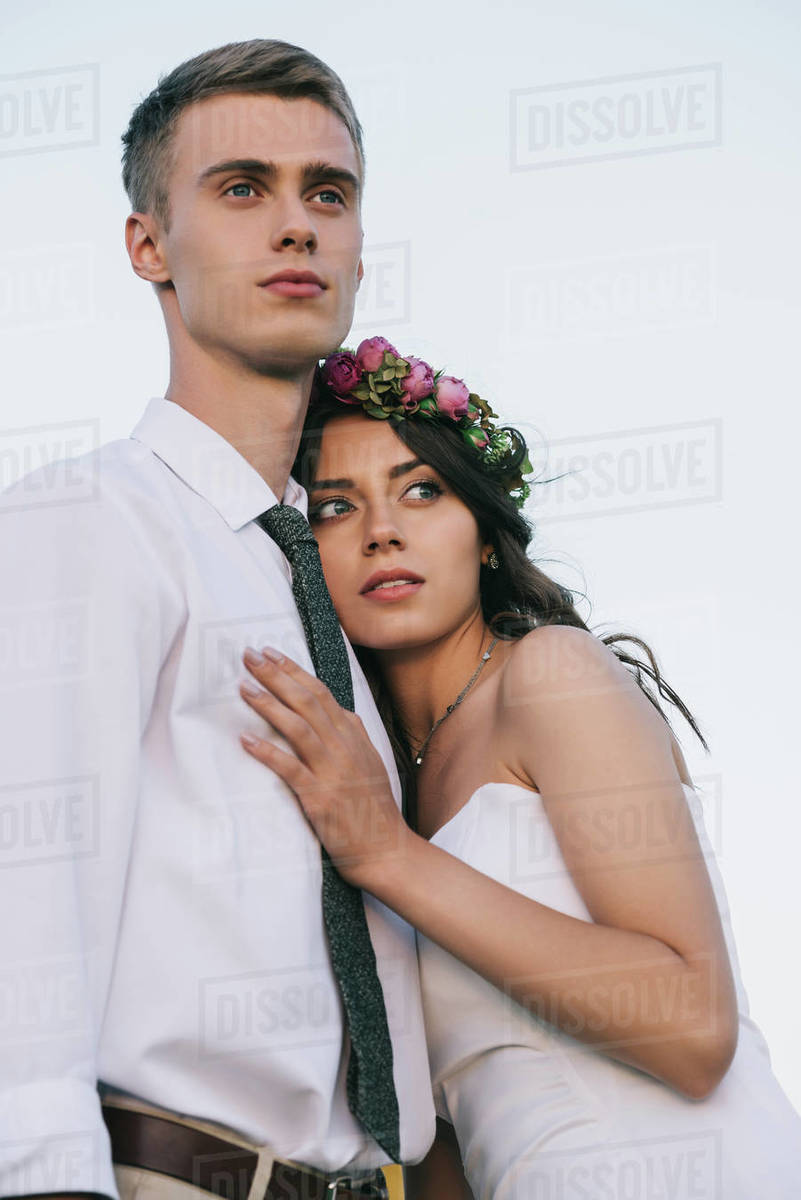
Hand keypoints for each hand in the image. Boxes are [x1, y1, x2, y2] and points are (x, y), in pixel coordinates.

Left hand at [238, 646, 411, 888]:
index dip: (293, 670)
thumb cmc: (373, 808)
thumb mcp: (369, 761)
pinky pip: (290, 769)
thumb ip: (352, 735)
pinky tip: (245, 739)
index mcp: (353, 736)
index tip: (270, 653)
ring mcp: (333, 771)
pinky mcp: (320, 797)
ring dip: (268, 704)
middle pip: (306, 701)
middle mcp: (344, 747)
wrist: (386, 848)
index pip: (320, 692)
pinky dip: (267, 752)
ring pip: (298, 728)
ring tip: (243, 687)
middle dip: (276, 675)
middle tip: (248, 656)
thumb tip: (336, 711)